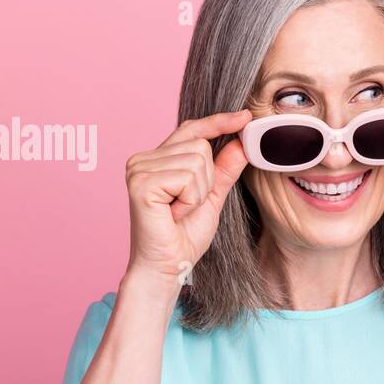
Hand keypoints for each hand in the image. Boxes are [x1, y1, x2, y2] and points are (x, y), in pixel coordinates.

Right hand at [123, 109, 251, 290]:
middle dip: (206, 179)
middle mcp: (143, 159)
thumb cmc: (184, 236)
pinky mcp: (141, 182)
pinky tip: (173, 213)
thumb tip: (241, 140)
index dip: (219, 122)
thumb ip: (224, 169)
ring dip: (198, 192)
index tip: (245, 117)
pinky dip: (190, 199)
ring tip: (179, 211)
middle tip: (187, 206)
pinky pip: (187, 177)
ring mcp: (139, 168)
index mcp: (157, 159)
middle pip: (200, 145)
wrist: (169, 266)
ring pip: (196, 160)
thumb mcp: (212, 197)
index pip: (191, 130)